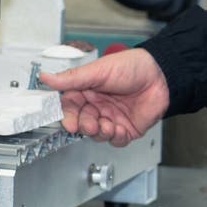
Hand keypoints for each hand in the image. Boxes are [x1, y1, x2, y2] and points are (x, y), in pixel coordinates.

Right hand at [38, 48, 168, 146]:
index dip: (67, 115)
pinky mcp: (126, 128)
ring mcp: (111, 117)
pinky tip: (120, 128)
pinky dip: (116, 137)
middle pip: (81, 122)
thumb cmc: (130, 67)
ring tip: (108, 124)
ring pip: (97, 133)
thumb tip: (45, 77)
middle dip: (83, 126)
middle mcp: (96, 105)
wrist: (161, 76)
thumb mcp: (97, 71)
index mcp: (86, 90)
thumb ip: (71, 78)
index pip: (69, 106)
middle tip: (89, 124)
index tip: (68, 122)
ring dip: (100, 132)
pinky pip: (116, 140)